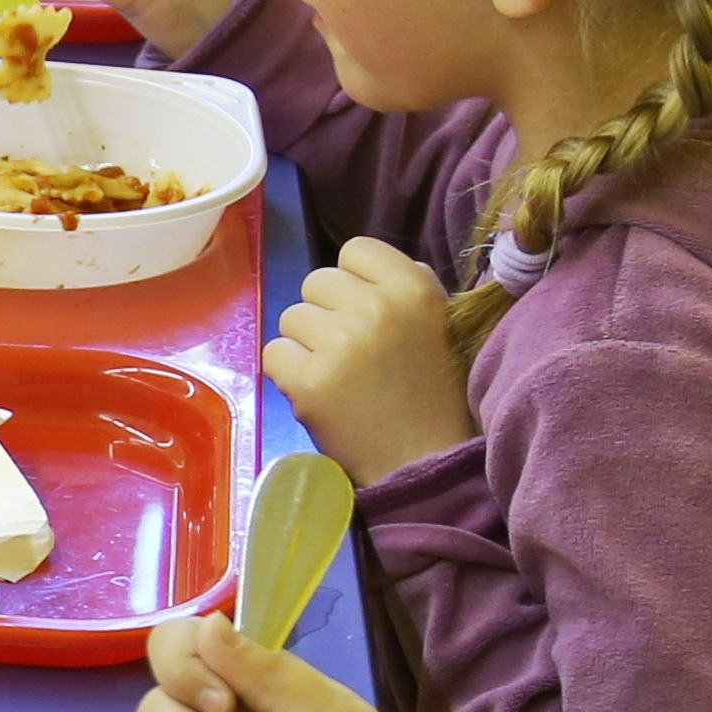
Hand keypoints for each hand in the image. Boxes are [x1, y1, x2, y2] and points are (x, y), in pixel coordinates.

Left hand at [264, 236, 474, 480]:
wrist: (422, 461)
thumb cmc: (431, 392)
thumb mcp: (437, 324)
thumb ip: (403, 287)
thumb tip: (361, 268)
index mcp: (413, 288)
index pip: (355, 250)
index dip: (354, 280)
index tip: (364, 310)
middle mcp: (375, 308)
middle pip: (316, 281)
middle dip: (325, 312)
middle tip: (347, 349)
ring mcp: (339, 344)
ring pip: (291, 317)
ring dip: (305, 344)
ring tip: (334, 373)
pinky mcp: (308, 381)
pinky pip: (273, 353)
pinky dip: (288, 373)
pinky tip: (317, 390)